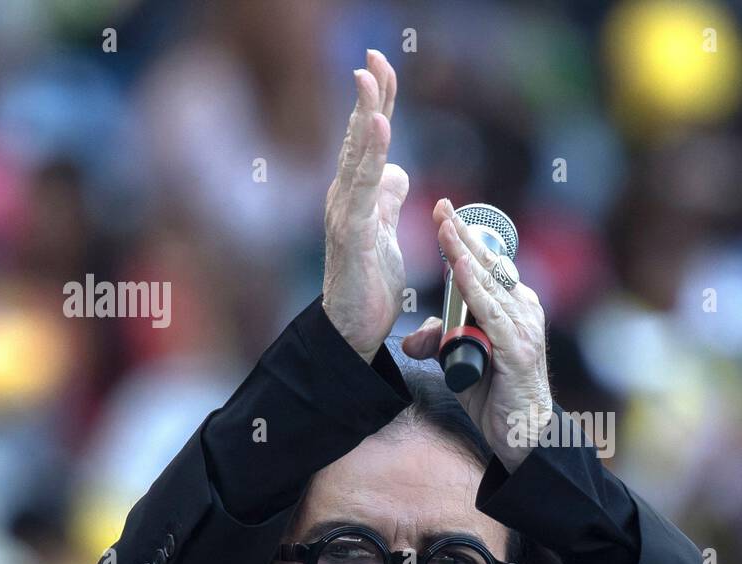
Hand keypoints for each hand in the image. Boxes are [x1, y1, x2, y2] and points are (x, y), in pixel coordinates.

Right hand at [322, 49, 408, 364]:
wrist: (352, 331)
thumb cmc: (368, 285)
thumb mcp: (385, 233)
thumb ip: (387, 200)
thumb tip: (398, 172)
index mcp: (356, 195)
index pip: (369, 140)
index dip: (377, 103)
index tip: (385, 66)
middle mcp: (344, 197)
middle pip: (359, 137)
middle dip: (368, 95)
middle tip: (374, 55)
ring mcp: (343, 214)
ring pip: (355, 156)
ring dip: (364, 115)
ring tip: (370, 77)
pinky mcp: (350, 235)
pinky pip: (361, 189)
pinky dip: (369, 156)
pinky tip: (379, 128)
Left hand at [401, 198, 552, 471]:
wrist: (519, 433)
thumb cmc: (494, 395)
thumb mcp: (459, 361)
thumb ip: (440, 343)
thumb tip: (415, 339)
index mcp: (512, 307)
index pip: (486, 265)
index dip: (464, 239)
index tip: (443, 212)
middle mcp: (522, 310)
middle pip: (489, 265)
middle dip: (463, 235)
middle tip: (442, 207)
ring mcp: (523, 327)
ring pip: (489, 283)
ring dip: (465, 254)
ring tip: (445, 227)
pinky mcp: (517, 349)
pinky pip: (492, 312)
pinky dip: (475, 289)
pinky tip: (460, 269)